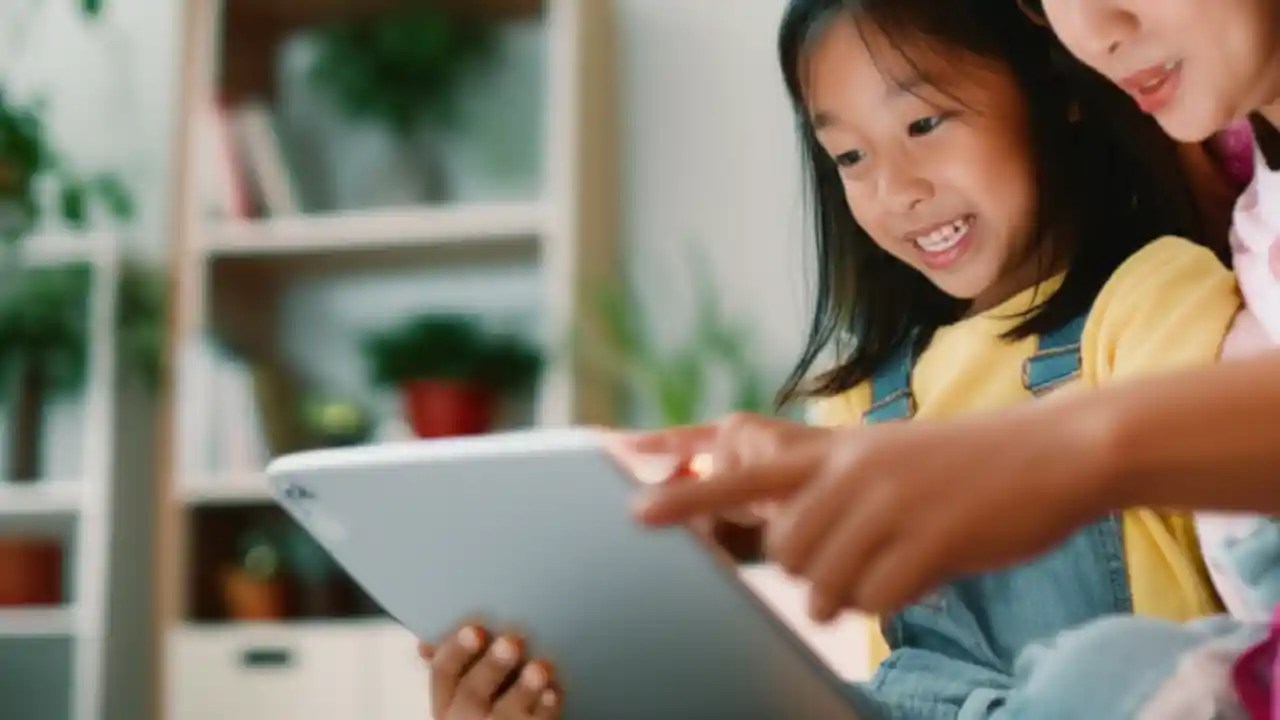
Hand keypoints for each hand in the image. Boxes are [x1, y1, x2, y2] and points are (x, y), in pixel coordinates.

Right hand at [420, 624, 561, 719]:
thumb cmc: (485, 709)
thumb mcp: (461, 693)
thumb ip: (456, 666)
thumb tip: (429, 643)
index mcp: (447, 702)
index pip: (442, 672)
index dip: (457, 650)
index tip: (474, 630)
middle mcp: (464, 719)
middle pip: (472, 692)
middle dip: (491, 667)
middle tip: (511, 643)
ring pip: (504, 714)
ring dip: (523, 688)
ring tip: (539, 668)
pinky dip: (545, 709)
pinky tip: (552, 692)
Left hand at [635, 403, 1112, 617]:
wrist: (1053, 452)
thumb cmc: (965, 467)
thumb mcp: (889, 458)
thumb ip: (834, 490)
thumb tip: (791, 553)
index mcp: (838, 450)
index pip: (744, 471)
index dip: (687, 498)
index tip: (634, 514)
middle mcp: (853, 471)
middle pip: (784, 551)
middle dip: (809, 571)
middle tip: (856, 562)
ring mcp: (890, 504)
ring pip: (823, 583)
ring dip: (846, 595)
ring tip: (888, 569)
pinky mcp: (930, 539)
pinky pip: (876, 600)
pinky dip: (892, 601)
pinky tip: (923, 574)